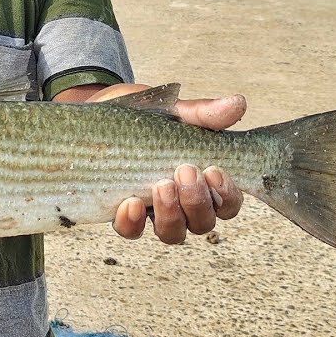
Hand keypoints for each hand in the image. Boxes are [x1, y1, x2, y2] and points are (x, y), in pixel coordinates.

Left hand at [88, 84, 245, 242]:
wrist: (97, 113)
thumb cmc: (143, 116)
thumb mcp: (173, 110)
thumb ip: (203, 112)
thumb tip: (238, 103)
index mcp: (203, 180)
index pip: (227, 202)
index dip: (227, 194)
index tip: (214, 169)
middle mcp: (183, 203)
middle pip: (203, 223)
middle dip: (198, 201)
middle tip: (185, 170)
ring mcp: (152, 211)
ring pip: (172, 233)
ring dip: (171, 215)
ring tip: (161, 186)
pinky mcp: (121, 213)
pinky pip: (131, 230)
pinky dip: (132, 222)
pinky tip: (130, 203)